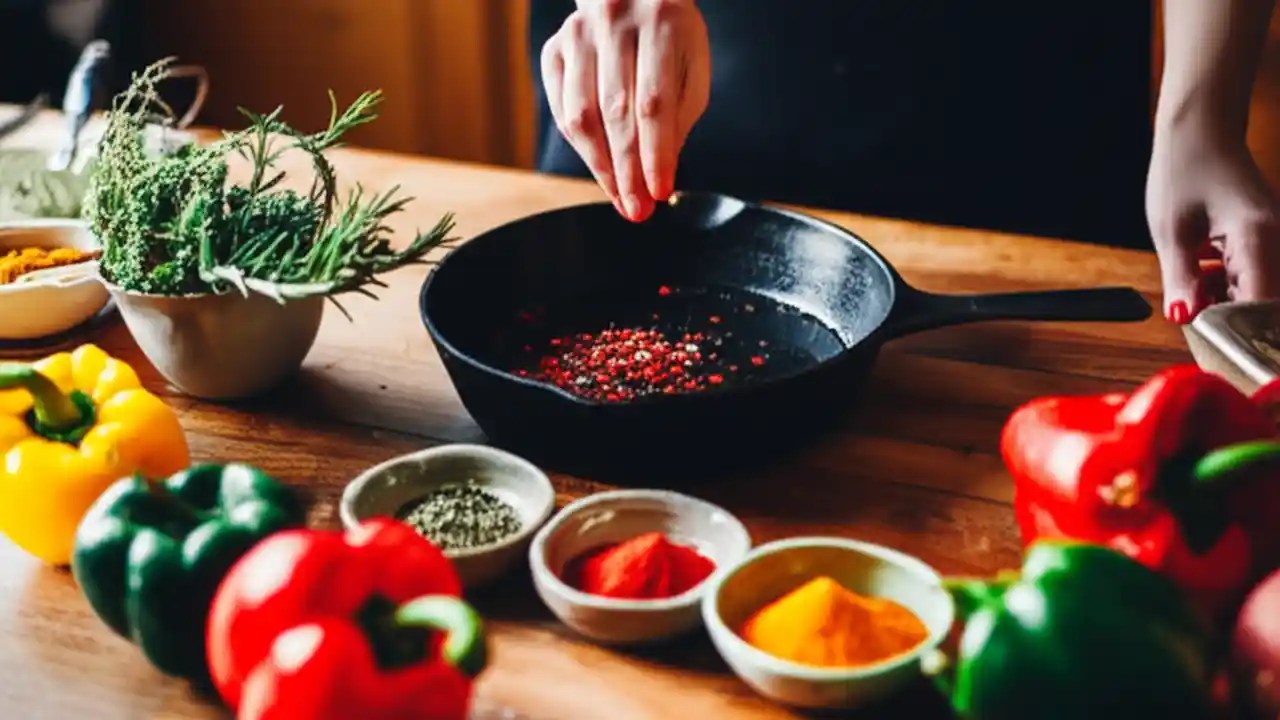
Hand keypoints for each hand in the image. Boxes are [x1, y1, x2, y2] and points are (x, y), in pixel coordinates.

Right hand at [540, 0, 710, 221]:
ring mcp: (577, 36)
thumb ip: (677, 116)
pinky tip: (601, 168)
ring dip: (601, 166)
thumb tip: (657, 175)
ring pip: (582, 116)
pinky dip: (581, 147)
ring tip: (620, 198)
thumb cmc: (669, 37)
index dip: (655, 153)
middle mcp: (613, 23)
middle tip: (638, 210)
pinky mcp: (553, 50)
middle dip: (628, 170)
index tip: (660, 192)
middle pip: (615, 113)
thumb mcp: (691, 66)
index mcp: (661, 22)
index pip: (654, 102)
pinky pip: (562, 110)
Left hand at [1147, 123, 1279, 323]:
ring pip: (1257, 293)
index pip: (1261, 306)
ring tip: (1194, 302)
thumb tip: (1184, 319)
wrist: (1202, 131)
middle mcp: (1276, 241)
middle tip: (1196, 329)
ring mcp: (1273, 240)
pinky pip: (1252, 276)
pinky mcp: (1263, 240)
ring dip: (1227, 306)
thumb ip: (1181, 278)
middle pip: (1265, 304)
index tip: (1210, 347)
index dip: (1238, 335)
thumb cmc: (1185, 170)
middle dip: (1232, 324)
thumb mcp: (1171, 230)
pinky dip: (1228, 288)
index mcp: (1258, 238)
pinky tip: (1202, 285)